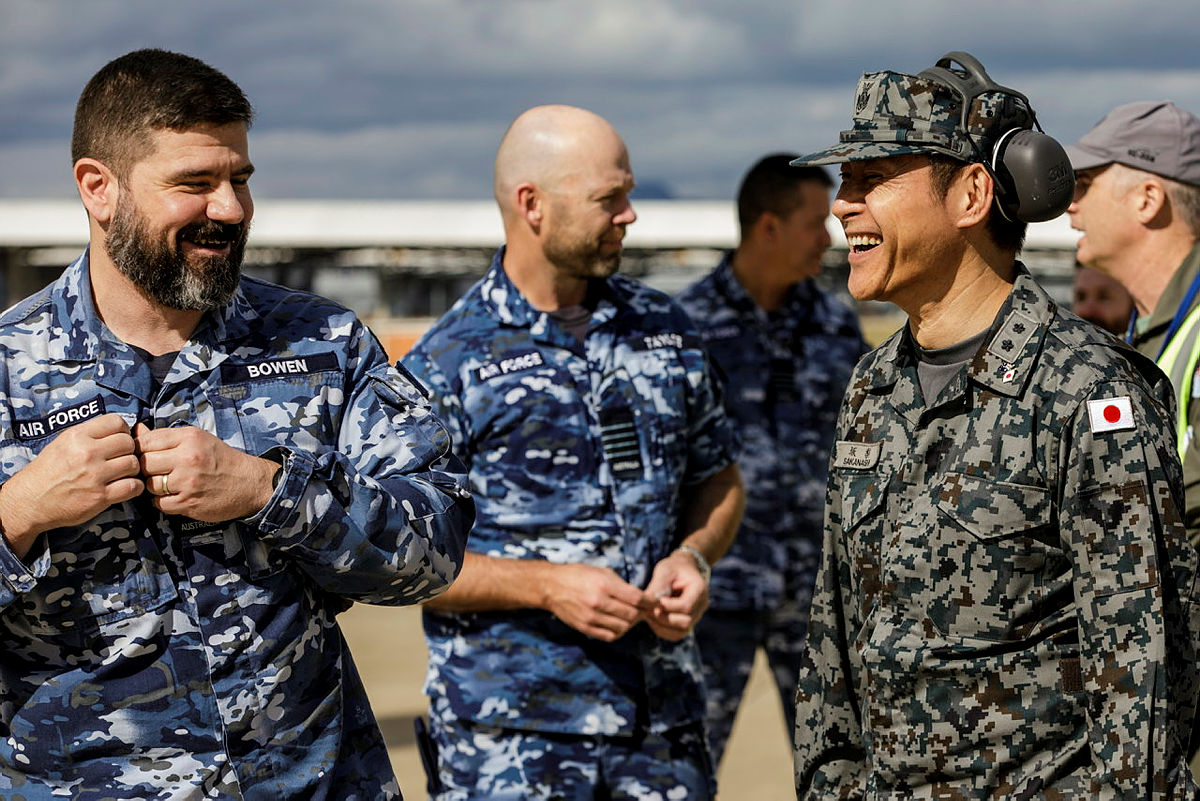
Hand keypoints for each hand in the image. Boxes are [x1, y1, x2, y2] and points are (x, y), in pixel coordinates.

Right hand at [0, 413, 142, 557]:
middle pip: (129, 443)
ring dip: (132, 469)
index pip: (116, 422)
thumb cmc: (47, 471)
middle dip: (129, 450)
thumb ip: (89, 435)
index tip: (119, 439)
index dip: (123, 430)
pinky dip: (134, 487)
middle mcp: (87, 453)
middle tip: (121, 458)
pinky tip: (125, 487)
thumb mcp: (62, 443)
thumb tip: (119, 429)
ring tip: (121, 473)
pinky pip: (133, 486)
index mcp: (77, 436)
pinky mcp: (100, 497)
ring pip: (134, 464)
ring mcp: (94, 475)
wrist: (29, 501)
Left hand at [133, 422, 277, 521]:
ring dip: (155, 487)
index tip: (147, 455)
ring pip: (150, 485)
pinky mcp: (188, 502)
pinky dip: (164, 502)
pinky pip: (160, 503)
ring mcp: (188, 482)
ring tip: (169, 484)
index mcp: (189, 437)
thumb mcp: (198, 439)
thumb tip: (136, 432)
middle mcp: (188, 458)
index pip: (147, 441)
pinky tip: (176, 496)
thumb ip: (167, 437)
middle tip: (157, 471)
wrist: (250, 483)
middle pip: (145, 464)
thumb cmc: (222, 459)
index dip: (141, 449)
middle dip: (147, 469)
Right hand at [541, 563, 652, 641]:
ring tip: (629, 617)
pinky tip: (617, 624)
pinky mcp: (584, 627)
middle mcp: (598, 602)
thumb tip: (641, 598)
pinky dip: (618, 632)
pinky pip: (609, 636)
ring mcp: (591, 617)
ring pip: (622, 627)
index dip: (651, 602)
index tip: (656, 602)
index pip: (637, 598)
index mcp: (604, 584)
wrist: (552, 586)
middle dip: (641, 613)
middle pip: (632, 615)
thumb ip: (621, 585)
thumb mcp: (601, 572)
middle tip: (643, 610)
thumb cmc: (579, 575)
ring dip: (630, 623)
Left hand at [642, 550, 708, 640]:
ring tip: (647, 613)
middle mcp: (701, 606)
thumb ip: (658, 586)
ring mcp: (696, 617)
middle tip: (647, 608)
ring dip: (660, 625)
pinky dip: (661, 630)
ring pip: (680, 632)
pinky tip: (652, 619)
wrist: (682, 571)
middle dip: (663, 617)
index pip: (686, 606)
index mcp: (700, 590)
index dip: (668, 606)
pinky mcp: (687, 624)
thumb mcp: (665, 570)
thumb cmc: (674, 568)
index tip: (655, 599)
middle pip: (685, 622)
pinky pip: (676, 635)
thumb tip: (646, 601)